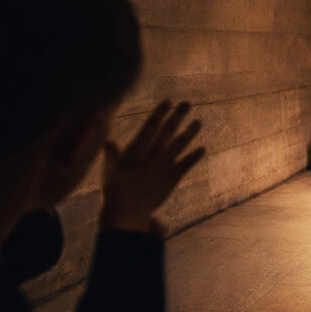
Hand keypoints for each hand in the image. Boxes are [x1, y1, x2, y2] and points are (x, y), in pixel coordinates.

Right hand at [100, 101, 203, 233]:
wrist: (128, 209)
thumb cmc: (115, 191)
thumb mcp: (109, 170)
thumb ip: (111, 154)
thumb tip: (108, 140)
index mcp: (136, 149)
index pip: (150, 126)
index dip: (160, 113)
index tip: (168, 102)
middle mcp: (153, 153)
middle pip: (167, 131)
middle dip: (177, 116)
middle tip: (187, 104)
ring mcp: (164, 165)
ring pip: (179, 144)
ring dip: (190, 132)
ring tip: (198, 122)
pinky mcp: (172, 177)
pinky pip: (186, 164)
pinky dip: (194, 156)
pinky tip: (203, 149)